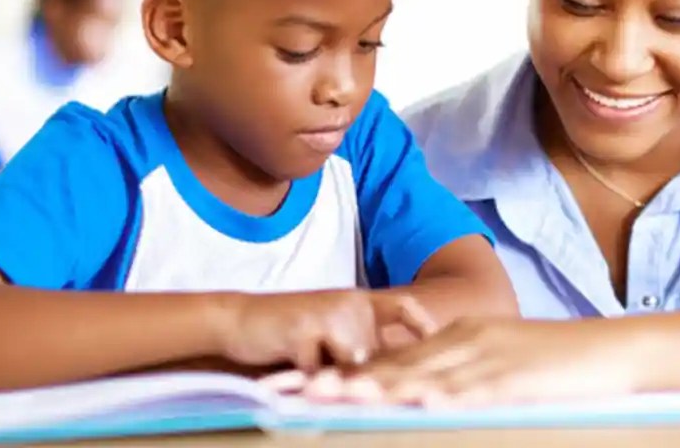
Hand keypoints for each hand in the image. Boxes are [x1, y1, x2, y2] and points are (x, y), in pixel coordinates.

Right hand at [215, 290, 436, 372]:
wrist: (239, 320)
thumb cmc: (289, 335)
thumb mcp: (330, 334)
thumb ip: (360, 347)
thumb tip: (398, 374)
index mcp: (359, 301)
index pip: (404, 308)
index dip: (425, 327)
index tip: (440, 344)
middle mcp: (350, 303)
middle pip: (377, 353)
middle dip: (366, 374)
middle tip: (349, 374)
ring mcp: (330, 313)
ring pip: (353, 364)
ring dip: (332, 375)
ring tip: (307, 360)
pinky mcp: (306, 329)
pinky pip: (321, 372)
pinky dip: (308, 378)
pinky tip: (293, 363)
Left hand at [277, 317, 643, 406]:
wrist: (615, 349)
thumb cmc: (559, 363)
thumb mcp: (501, 360)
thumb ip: (459, 373)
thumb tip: (422, 395)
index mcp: (456, 339)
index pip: (387, 360)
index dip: (340, 374)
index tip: (294, 386)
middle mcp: (461, 344)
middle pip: (387, 366)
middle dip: (335, 381)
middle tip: (285, 392)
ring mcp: (485, 359)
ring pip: (416, 376)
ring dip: (370, 388)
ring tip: (327, 398)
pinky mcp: (511, 378)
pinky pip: (466, 390)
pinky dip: (433, 397)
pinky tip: (407, 404)